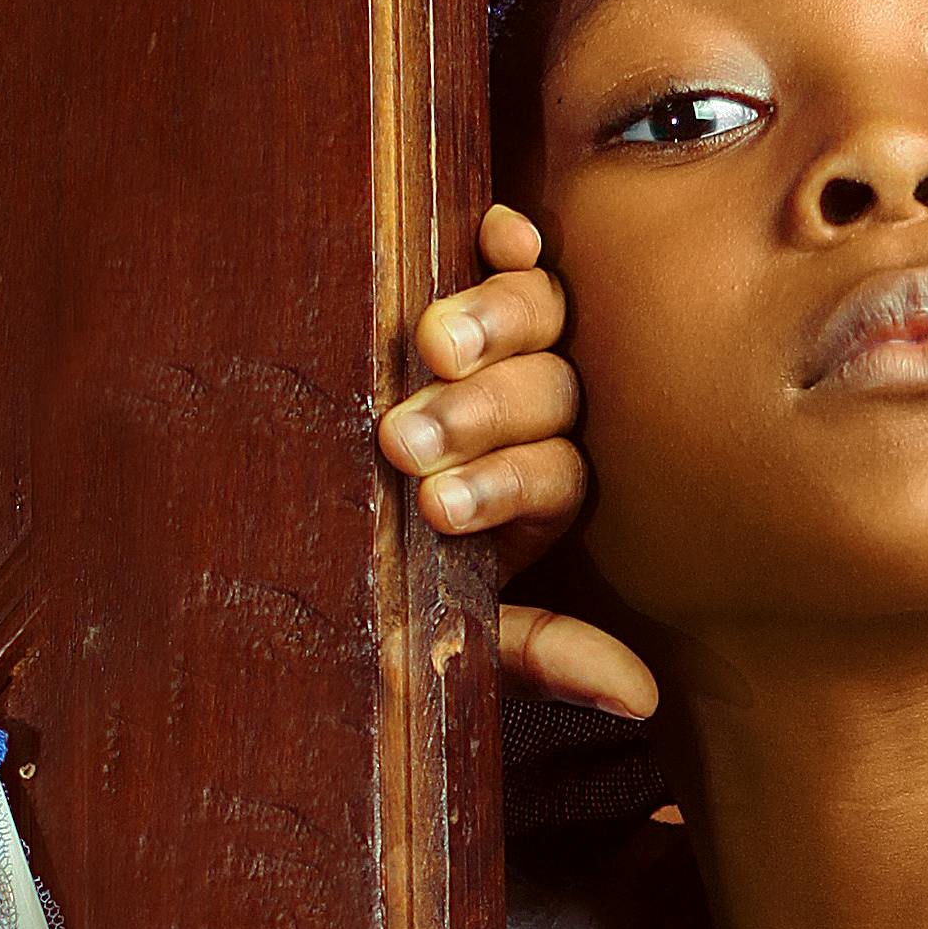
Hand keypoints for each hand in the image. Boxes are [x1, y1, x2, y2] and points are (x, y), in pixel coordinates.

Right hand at [378, 201, 658, 720]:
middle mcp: (546, 418)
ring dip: (496, 324)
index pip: (554, 478)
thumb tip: (641, 694)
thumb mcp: (454, 631)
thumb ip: (538, 652)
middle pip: (549, 395)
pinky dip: (515, 245)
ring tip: (436, 343)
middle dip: (484, 416)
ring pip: (540, 319)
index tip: (437, 509)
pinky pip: (518, 257)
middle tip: (410, 437)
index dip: (505, 486)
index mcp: (543, 496)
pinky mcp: (473, 290)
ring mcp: (515, 344)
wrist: (286, 542)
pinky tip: (501, 233)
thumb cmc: (383, 585)